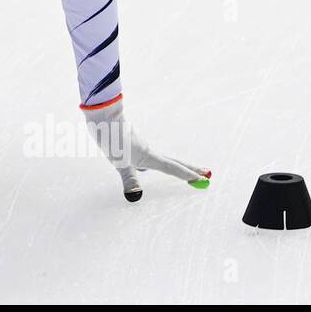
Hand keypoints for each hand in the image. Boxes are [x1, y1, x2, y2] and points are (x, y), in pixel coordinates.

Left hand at [82, 98, 210, 201]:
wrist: (103, 115)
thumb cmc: (112, 138)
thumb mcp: (119, 162)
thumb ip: (128, 179)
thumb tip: (135, 196)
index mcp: (148, 157)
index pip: (173, 168)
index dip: (188, 175)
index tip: (204, 180)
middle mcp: (148, 151)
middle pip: (173, 162)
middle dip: (190, 168)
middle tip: (207, 173)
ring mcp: (140, 145)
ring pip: (161, 158)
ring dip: (176, 164)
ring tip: (186, 170)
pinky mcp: (131, 141)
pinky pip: (147, 155)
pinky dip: (157, 161)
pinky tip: (145, 165)